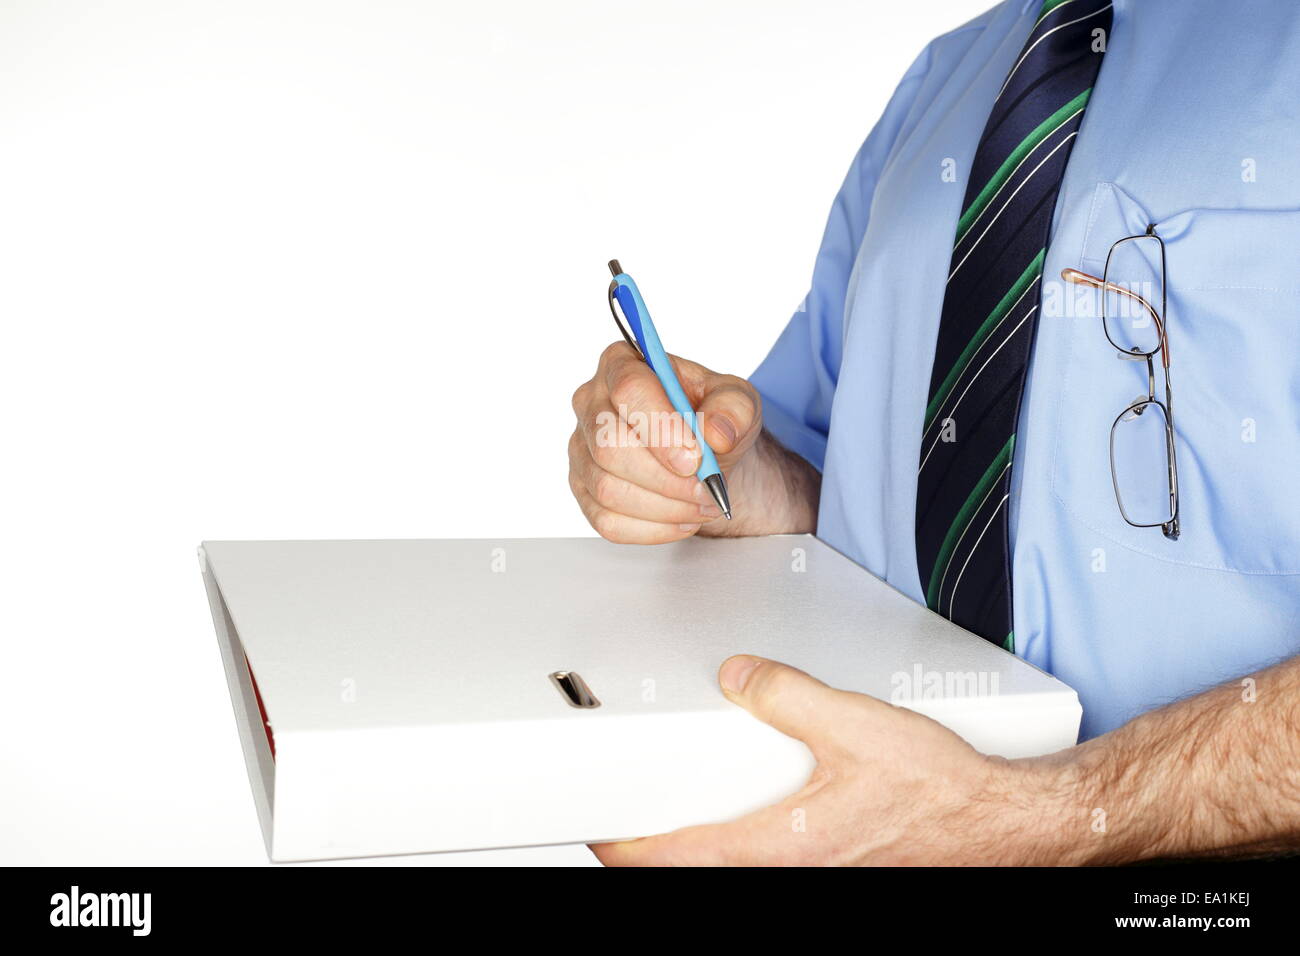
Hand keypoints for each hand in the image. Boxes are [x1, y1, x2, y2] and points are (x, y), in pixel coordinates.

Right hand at [568, 342, 762, 542]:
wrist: (705, 456)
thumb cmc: (712, 419)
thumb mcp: (738, 402)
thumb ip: (733, 409)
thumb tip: (716, 433)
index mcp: (622, 364)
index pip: (628, 389)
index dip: (661, 428)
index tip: (696, 458)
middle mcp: (590, 402)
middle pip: (610, 446)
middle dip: (665, 477)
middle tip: (707, 488)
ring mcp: (582, 449)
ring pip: (608, 488)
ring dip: (665, 506)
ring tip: (704, 503)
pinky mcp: (584, 490)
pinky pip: (607, 521)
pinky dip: (653, 529)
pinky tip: (682, 518)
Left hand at [590, 656, 1072, 864]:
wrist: (999, 825)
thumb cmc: (939, 791)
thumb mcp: (855, 724)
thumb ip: (787, 696)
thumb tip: (738, 677)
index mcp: (779, 845)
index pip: (674, 858)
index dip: (624, 846)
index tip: (599, 830)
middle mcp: (788, 873)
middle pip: (694, 872)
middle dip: (653, 852)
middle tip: (626, 822)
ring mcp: (810, 877)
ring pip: (729, 874)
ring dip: (696, 852)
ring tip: (676, 818)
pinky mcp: (831, 870)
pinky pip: (766, 866)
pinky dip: (737, 849)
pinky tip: (748, 818)